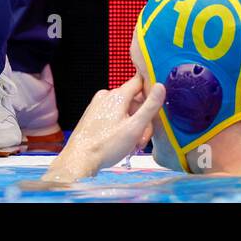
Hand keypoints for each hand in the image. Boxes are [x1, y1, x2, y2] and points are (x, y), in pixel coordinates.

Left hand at [44, 74, 165, 181]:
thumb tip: (161, 86)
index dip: (150, 92)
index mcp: (117, 95)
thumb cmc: (106, 146)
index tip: (155, 106)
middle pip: (133, 101)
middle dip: (142, 119)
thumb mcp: (135, 127)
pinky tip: (121, 142)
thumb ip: (150, 106)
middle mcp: (106, 96)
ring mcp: (98, 105)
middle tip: (142, 139)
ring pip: (124, 111)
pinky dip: (120, 127)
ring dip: (132, 126)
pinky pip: (113, 116)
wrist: (79, 159)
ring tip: (132, 144)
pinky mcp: (93, 115)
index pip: (139, 81)